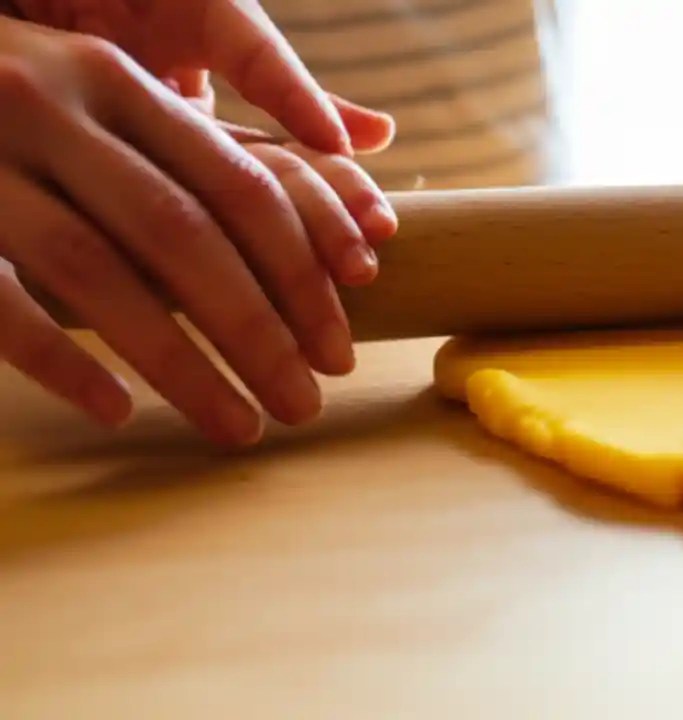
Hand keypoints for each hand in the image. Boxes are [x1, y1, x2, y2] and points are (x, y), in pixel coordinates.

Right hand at [0, 16, 388, 445]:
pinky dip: (60, 360)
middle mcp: (50, 110)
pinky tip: (119, 410)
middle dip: (258, 329)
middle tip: (308, 402)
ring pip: (98, 275)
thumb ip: (213, 136)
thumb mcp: (107, 92)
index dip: (303, 267)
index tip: (343, 342)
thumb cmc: (18, 101)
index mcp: (115, 81)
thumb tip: (371, 139)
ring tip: (240, 426)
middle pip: (182, 236)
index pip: (240, 182)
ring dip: (180, 364)